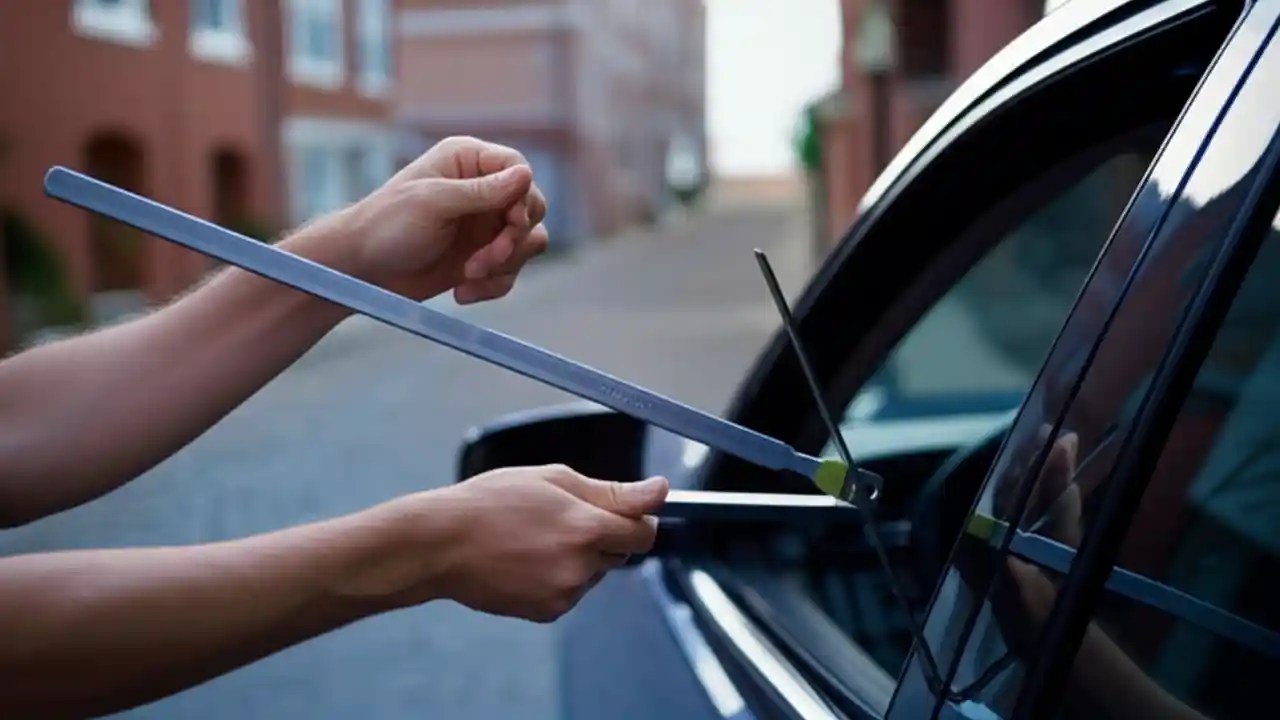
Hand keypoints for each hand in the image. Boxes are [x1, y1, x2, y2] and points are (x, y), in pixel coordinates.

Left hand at [294, 136, 549, 303]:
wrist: (363, 270)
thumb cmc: (388, 225)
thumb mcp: (433, 203)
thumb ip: (481, 191)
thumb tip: (526, 174)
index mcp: (468, 161)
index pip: (519, 169)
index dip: (523, 198)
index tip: (511, 223)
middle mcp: (483, 190)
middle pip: (532, 208)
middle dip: (512, 240)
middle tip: (484, 260)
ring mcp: (486, 225)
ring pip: (528, 242)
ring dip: (504, 265)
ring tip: (468, 277)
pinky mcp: (485, 257)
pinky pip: (513, 270)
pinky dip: (495, 284)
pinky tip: (462, 291)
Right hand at [346, 466, 667, 622]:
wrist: (441, 544)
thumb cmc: (491, 502)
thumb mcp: (554, 479)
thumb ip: (613, 491)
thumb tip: (660, 492)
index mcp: (586, 528)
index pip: (645, 533)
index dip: (638, 518)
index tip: (625, 510)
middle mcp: (580, 567)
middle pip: (620, 553)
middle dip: (604, 534)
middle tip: (563, 516)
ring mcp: (564, 594)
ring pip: (594, 572)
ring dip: (580, 556)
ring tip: (536, 536)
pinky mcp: (547, 612)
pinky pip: (571, 591)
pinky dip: (559, 576)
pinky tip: (528, 559)